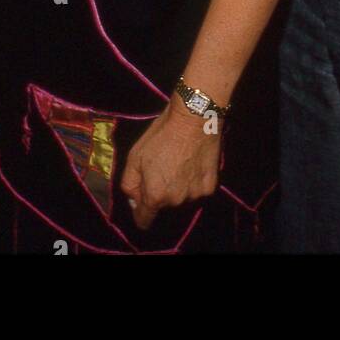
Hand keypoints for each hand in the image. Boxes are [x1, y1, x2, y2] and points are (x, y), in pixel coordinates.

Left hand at [119, 99, 221, 229]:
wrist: (194, 118)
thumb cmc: (161, 135)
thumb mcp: (134, 156)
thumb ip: (129, 184)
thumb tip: (134, 200)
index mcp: (155, 195)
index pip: (144, 221)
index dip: (140, 212)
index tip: (142, 199)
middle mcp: (176, 201)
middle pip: (163, 207)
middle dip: (159, 193)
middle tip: (162, 169)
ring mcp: (195, 195)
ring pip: (181, 199)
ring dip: (178, 189)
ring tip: (179, 165)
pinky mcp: (210, 187)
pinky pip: (197, 191)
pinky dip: (194, 182)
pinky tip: (193, 164)